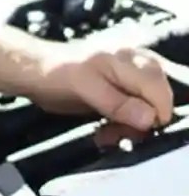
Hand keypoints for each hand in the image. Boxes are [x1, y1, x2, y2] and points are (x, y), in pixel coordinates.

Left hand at [29, 45, 174, 131]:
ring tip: (105, 134)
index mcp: (131, 60)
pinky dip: (121, 124)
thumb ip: (117, 103)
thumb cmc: (56, 74)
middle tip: (113, 134)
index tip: (134, 131)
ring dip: (128, 128)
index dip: (153, 117)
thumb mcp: (85, 88)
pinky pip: (134, 111)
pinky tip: (104, 130)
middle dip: (139, 124)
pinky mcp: (122, 89)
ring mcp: (131, 77)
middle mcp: (138, 66)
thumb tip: (150, 118)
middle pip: (158, 102)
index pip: (161, 93)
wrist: (35, 70)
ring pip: (147, 109)